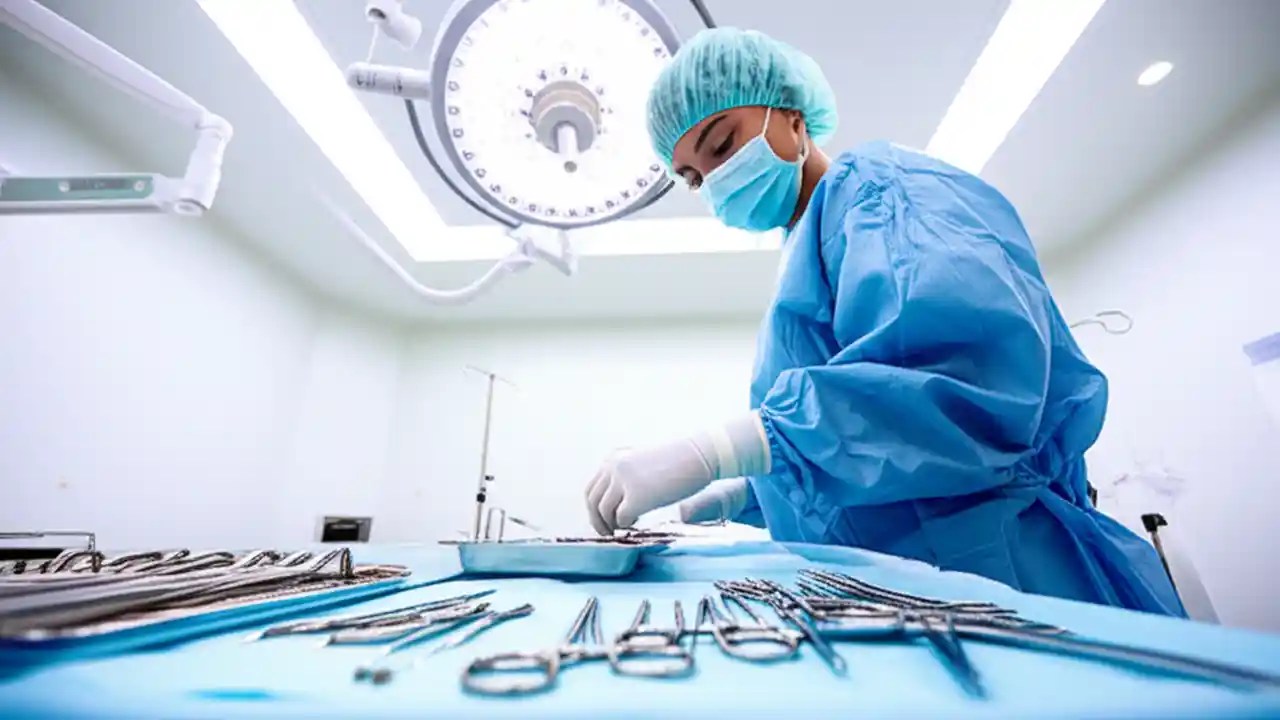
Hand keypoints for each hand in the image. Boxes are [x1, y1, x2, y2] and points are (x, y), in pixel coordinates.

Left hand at [584, 413, 769, 534]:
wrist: (699, 455)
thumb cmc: (679, 459)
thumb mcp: (644, 461)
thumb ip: (628, 475)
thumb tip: (620, 500)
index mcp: (614, 457)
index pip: (593, 487)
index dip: (595, 507)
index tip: (604, 519)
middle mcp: (613, 466)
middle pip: (592, 500)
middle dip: (597, 520)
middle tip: (607, 533)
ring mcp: (623, 481)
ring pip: (603, 512)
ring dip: (611, 525)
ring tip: (622, 532)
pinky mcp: (636, 497)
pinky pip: (621, 519)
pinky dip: (625, 526)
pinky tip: (636, 526)